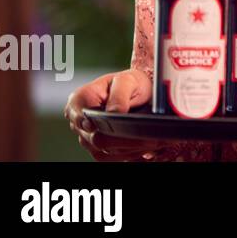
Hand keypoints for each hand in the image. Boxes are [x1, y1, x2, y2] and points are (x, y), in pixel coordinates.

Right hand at [64, 70, 183, 160]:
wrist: (137, 91)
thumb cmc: (131, 83)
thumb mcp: (128, 80)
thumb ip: (119, 94)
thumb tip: (114, 112)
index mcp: (80, 100)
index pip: (85, 119)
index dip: (105, 126)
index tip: (127, 129)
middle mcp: (79, 120)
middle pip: (98, 139)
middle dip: (128, 140)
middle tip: (153, 140)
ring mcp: (87, 136)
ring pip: (106, 151)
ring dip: (133, 149)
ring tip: (156, 142)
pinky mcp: (97, 148)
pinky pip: (112, 157)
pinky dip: (131, 154)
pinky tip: (147, 148)